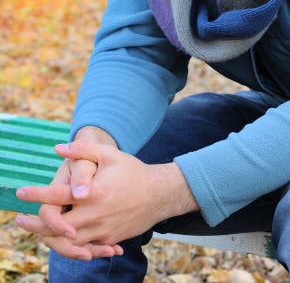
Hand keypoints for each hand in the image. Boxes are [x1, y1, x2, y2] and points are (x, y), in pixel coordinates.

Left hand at [16, 141, 197, 259]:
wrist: (160, 194)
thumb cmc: (133, 172)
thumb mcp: (110, 155)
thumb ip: (83, 150)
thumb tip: (58, 149)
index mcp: (93, 192)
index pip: (57, 196)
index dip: (36, 194)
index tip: (21, 193)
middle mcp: (95, 214)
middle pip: (55, 226)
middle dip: (35, 224)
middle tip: (21, 220)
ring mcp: (102, 230)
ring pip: (66, 241)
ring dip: (49, 237)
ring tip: (36, 230)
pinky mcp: (108, 240)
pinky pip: (84, 249)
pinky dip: (70, 246)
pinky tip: (61, 238)